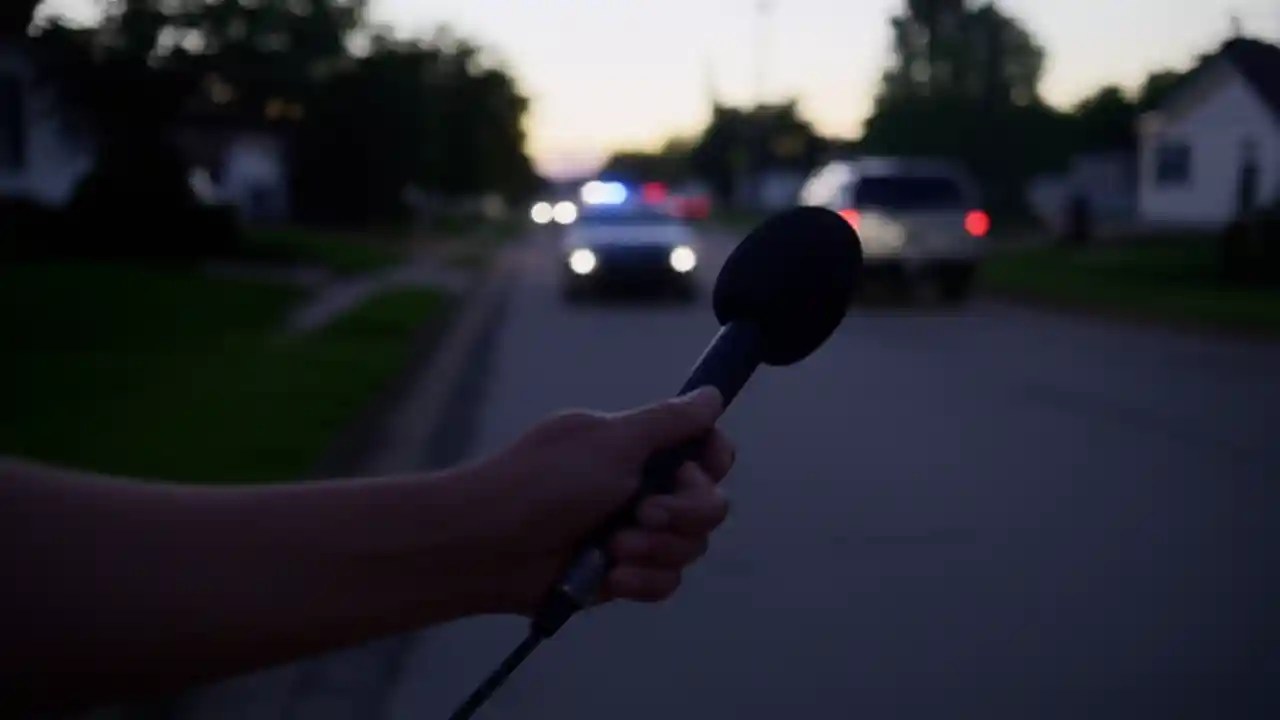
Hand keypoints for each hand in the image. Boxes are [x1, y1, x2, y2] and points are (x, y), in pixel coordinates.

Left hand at [480, 387, 734, 612]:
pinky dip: (644, 580)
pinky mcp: (622, 574)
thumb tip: (713, 394)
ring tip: (613, 549)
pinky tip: (612, 576)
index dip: (712, 463)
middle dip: (684, 513)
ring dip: (657, 549)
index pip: (706, 451)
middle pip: (709, 504)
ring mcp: (633, 533)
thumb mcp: (612, 442)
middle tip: (644, 512)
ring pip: (691, 547)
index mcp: (638, 448)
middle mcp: (641, 487)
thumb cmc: (543, 482)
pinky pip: (665, 582)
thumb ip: (669, 422)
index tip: (694, 470)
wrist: (488, 545)